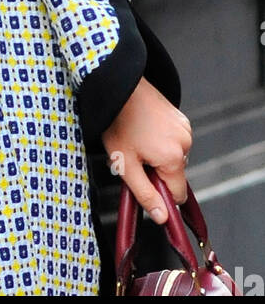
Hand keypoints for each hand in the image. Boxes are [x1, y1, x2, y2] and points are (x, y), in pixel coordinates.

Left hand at [102, 76, 192, 223]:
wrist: (117, 86)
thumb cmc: (117, 122)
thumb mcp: (125, 165)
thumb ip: (145, 194)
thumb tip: (162, 217)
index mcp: (174, 158)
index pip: (178, 194)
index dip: (160, 193)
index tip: (142, 181)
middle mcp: (185, 143)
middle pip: (175, 174)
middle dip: (156, 171)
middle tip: (133, 155)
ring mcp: (185, 128)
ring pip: (174, 156)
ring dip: (158, 154)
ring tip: (137, 139)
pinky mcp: (180, 117)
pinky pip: (174, 139)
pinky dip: (161, 139)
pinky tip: (144, 128)